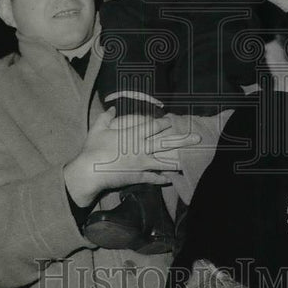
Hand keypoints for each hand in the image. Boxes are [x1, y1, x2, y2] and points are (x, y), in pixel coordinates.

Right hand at [64, 107, 200, 206]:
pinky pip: (154, 177)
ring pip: (165, 161)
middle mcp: (142, 148)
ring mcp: (142, 164)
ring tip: (191, 159)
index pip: (154, 126)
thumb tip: (112, 108)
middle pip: (167, 143)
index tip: (172, 120)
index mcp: (133, 135)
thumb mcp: (97, 129)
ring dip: (179, 160)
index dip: (164, 123)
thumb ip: (106, 117)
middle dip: (183, 140)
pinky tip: (170, 179)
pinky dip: (163, 178)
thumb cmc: (92, 149)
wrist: (90, 173)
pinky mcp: (139, 177)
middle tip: (197, 138)